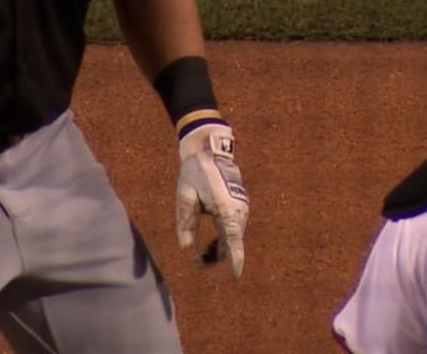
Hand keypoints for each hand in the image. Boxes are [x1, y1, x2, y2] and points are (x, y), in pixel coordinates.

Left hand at [175, 122, 249, 278]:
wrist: (211, 149)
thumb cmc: (196, 172)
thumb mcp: (185, 196)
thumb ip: (186, 222)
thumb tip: (186, 247)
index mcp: (226, 209)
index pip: (232, 241)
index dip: (234, 260)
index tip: (235, 276)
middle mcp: (238, 210)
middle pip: (232, 242)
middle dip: (219, 257)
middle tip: (197, 264)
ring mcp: (241, 206)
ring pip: (233, 235)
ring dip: (220, 247)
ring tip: (200, 258)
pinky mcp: (239, 203)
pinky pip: (233, 227)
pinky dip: (223, 237)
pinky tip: (209, 244)